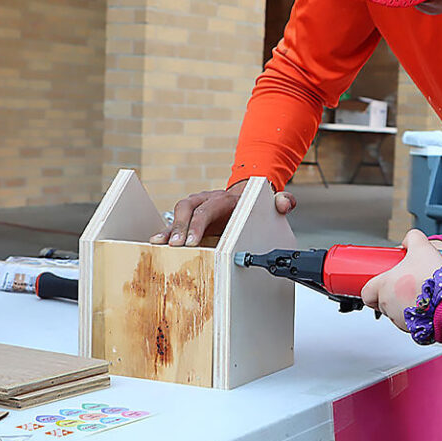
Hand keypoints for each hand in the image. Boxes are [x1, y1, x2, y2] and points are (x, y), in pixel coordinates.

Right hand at [149, 180, 296, 246]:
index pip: (209, 208)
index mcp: (225, 199)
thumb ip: (282, 201)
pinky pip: (174, 223)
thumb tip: (286, 203)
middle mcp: (207, 199)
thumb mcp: (272, 201)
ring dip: (169, 229)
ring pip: (177, 213)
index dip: (198, 224)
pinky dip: (165, 231)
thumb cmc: (256, 203)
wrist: (246, 194)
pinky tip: (156, 243)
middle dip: (180, 227)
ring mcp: (197, 206)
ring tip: (160, 244)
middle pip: (188, 208)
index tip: (192, 241)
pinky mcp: (190, 217)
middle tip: (176, 246)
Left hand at [361, 230, 441, 331]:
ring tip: (417, 294)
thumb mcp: (422, 247)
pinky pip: (408, 322)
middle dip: (391, 294)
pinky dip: (414, 316)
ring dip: (402, 305)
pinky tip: (424, 306)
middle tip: (404, 285)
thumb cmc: (434, 277)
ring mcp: (399, 318)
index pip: (366, 292)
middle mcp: (388, 304)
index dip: (371, 288)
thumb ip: (412, 238)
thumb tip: (408, 240)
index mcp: (384, 286)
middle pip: (381, 302)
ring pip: (394, 313)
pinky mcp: (412, 329)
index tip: (378, 284)